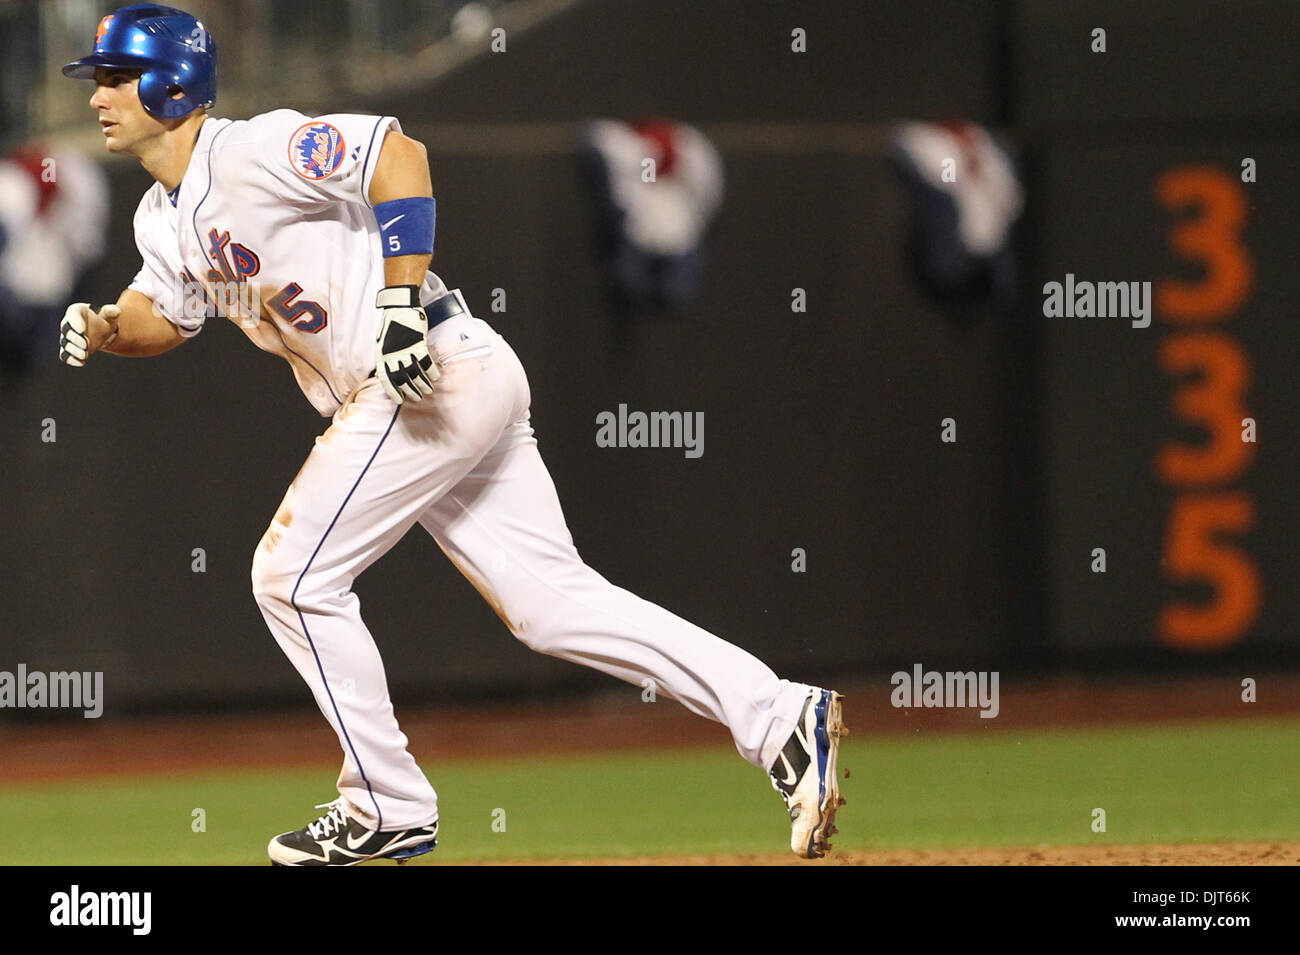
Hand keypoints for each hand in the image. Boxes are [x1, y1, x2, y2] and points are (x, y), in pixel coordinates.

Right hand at [60, 302, 120, 366]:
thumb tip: (114, 311)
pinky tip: (81, 362)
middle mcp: (68, 323)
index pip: (72, 315)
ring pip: (65, 344)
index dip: (75, 322)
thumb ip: (112, 312)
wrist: (101, 331)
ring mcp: (67, 337)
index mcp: (76, 311)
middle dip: (75, 339)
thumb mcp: (110, 314)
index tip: (82, 331)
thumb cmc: (104, 319)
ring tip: (85, 354)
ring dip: (74, 351)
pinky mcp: (69, 349)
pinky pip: (65, 355)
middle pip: (66, 331)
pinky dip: (71, 360)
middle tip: (86, 345)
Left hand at [374, 285, 438, 403]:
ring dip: (423, 384)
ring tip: (428, 391)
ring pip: (415, 374)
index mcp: (382, 355)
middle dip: (411, 391)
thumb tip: (387, 371)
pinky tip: (435, 377)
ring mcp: (405, 351)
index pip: (386, 379)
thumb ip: (385, 357)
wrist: (400, 306)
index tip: (399, 401)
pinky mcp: (418, 345)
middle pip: (402, 380)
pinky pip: (426, 363)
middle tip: (417, 398)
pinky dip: (431, 372)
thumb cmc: (391, 323)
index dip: (393, 392)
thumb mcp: (381, 341)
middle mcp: (392, 356)